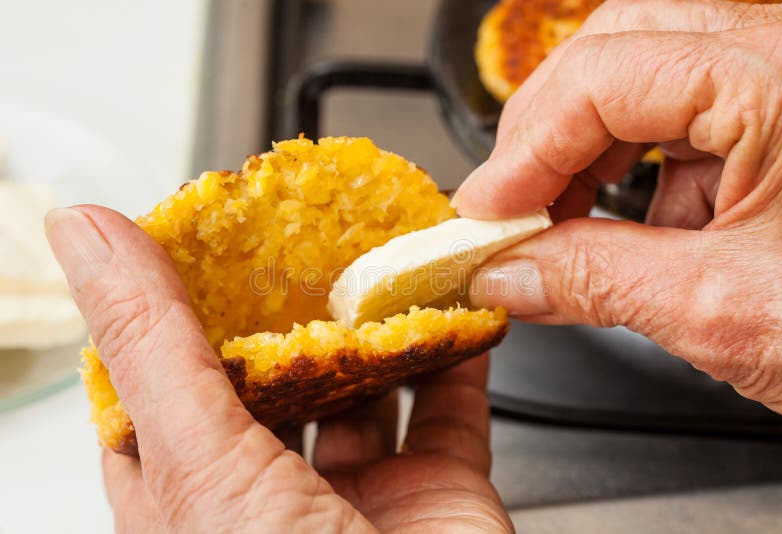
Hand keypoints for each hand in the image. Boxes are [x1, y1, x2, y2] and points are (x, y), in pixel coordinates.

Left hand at [45, 206, 511, 532]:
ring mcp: (360, 497)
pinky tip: (455, 310)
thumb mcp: (198, 466)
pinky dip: (457, 356)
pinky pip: (453, 409)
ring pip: (365, 386)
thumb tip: (88, 236)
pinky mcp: (440, 497)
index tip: (189, 243)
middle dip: (283, 306)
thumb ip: (150, 346)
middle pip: (273, 376)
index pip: (160, 387)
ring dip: (375, 326)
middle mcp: (272, 498)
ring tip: (374, 261)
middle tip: (289, 235)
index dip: (170, 312)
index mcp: (192, 499)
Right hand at [454, 0, 781, 420]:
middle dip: (548, 131)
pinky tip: (637, 224)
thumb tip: (507, 271)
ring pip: (645, 70)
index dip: (523, 148)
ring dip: (589, 147)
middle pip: (618, 46)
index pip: (603, 76)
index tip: (485, 213)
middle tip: (514, 203)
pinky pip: (685, 109)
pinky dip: (639, 165)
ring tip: (566, 220)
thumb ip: (594, 283)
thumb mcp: (725, 312)